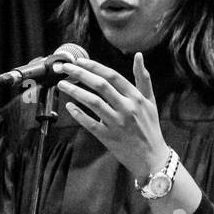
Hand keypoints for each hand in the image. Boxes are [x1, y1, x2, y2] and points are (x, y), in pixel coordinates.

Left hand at [56, 53, 168, 177]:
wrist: (152, 157)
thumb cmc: (150, 127)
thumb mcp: (150, 101)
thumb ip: (143, 78)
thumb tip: (139, 56)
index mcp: (136, 98)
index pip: (113, 76)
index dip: (94, 66)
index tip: (79, 61)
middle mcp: (127, 108)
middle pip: (100, 86)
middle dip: (80, 74)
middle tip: (64, 68)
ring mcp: (117, 123)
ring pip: (93, 102)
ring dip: (75, 91)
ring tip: (61, 84)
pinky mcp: (108, 136)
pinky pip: (89, 123)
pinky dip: (78, 114)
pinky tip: (68, 106)